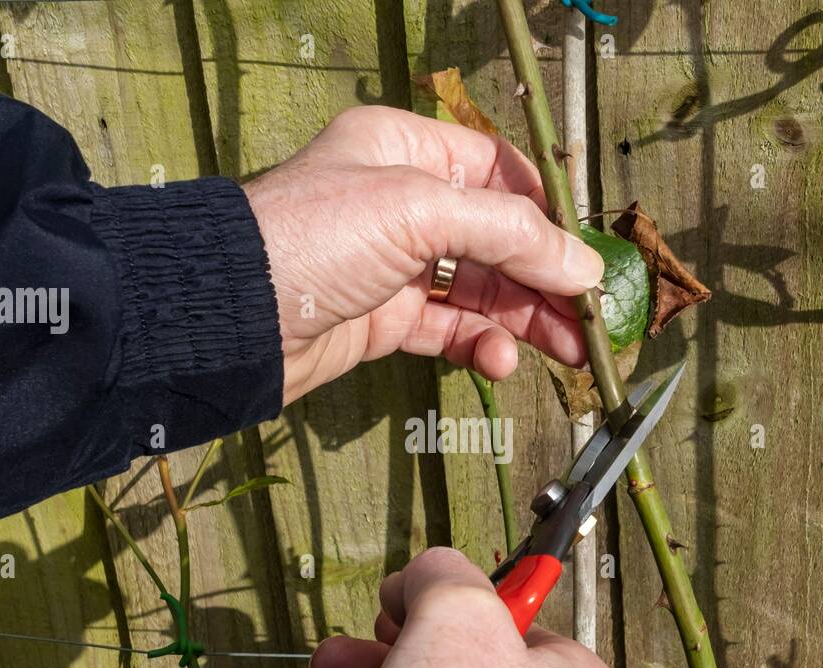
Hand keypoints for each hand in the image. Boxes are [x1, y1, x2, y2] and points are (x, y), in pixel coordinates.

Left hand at [242, 106, 603, 404]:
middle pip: (498, 237)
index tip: (588, 252)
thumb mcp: (418, 210)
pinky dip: (481, 345)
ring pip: (481, 289)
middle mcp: (402, 202)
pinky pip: (450, 329)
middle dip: (547, 277)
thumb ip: (507, 234)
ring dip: (526, 319)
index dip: (548, 213)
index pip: (499, 172)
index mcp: (406, 149)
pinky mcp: (384, 319)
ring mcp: (394, 264)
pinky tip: (501, 363)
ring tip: (568, 350)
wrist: (230, 318)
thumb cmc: (312, 237)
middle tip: (592, 317)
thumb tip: (581, 266)